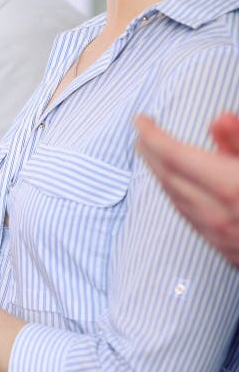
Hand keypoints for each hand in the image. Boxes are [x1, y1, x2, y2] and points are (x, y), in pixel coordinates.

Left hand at [136, 114, 238, 265]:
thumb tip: (218, 120)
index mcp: (232, 188)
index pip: (177, 156)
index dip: (154, 136)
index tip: (141, 121)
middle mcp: (220, 215)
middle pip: (170, 179)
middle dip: (151, 154)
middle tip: (142, 134)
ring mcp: (221, 236)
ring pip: (177, 201)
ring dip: (161, 175)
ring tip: (155, 156)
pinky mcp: (227, 251)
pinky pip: (190, 218)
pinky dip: (178, 196)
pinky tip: (179, 189)